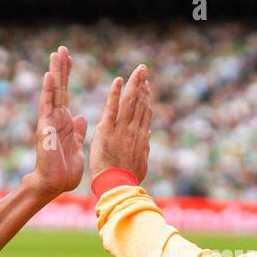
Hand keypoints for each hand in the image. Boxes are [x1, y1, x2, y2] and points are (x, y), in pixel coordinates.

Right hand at [24, 46, 87, 198]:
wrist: (53, 184)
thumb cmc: (64, 170)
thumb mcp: (76, 145)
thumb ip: (77, 131)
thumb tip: (81, 117)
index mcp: (64, 121)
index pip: (66, 93)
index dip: (67, 76)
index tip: (69, 58)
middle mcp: (56, 118)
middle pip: (58, 88)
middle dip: (60, 68)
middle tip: (62, 48)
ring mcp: (49, 122)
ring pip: (52, 93)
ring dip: (54, 73)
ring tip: (55, 54)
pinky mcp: (45, 129)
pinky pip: (46, 107)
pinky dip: (47, 92)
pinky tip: (49, 77)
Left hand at [89, 64, 150, 182]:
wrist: (117, 187)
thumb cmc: (127, 180)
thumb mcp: (141, 163)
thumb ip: (144, 148)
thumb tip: (149, 136)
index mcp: (140, 138)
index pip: (144, 113)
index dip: (146, 98)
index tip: (146, 86)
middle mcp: (133, 130)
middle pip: (140, 103)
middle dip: (142, 85)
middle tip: (143, 70)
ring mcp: (121, 129)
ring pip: (129, 102)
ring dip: (134, 84)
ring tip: (138, 70)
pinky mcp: (108, 130)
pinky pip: (112, 108)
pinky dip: (115, 94)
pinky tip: (118, 80)